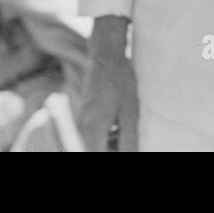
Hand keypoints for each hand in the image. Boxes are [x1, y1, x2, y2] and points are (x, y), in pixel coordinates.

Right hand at [78, 16, 138, 151]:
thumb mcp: (130, 113)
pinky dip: (108, 135)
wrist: (106, 55)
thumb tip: (131, 155)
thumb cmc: (120, 81)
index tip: (126, 148)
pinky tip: (121, 123)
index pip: (96, 157)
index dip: (114, 157)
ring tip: (128, 130)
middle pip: (96, 151)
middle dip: (114, 151)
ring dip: (111, 145)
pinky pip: (95, 133)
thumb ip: (128, 140)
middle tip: (130, 140)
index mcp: (93, 130)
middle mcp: (83, 127)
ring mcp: (83, 120)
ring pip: (95, 143)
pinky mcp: (86, 113)